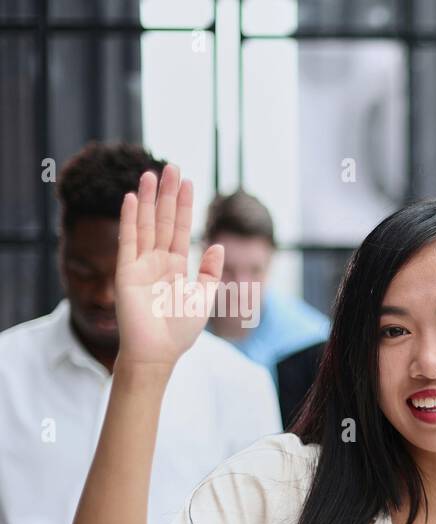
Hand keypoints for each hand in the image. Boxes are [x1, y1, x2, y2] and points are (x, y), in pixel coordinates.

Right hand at [114, 164, 224, 369]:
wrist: (159, 351)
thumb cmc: (181, 330)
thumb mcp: (205, 298)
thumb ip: (211, 272)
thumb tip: (218, 245)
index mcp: (176, 266)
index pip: (181, 229)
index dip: (184, 206)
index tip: (188, 181)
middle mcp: (157, 260)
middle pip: (163, 220)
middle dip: (167, 195)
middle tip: (171, 167)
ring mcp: (140, 264)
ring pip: (145, 224)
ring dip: (147, 200)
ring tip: (150, 174)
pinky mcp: (126, 271)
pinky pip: (128, 240)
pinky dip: (129, 219)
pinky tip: (130, 198)